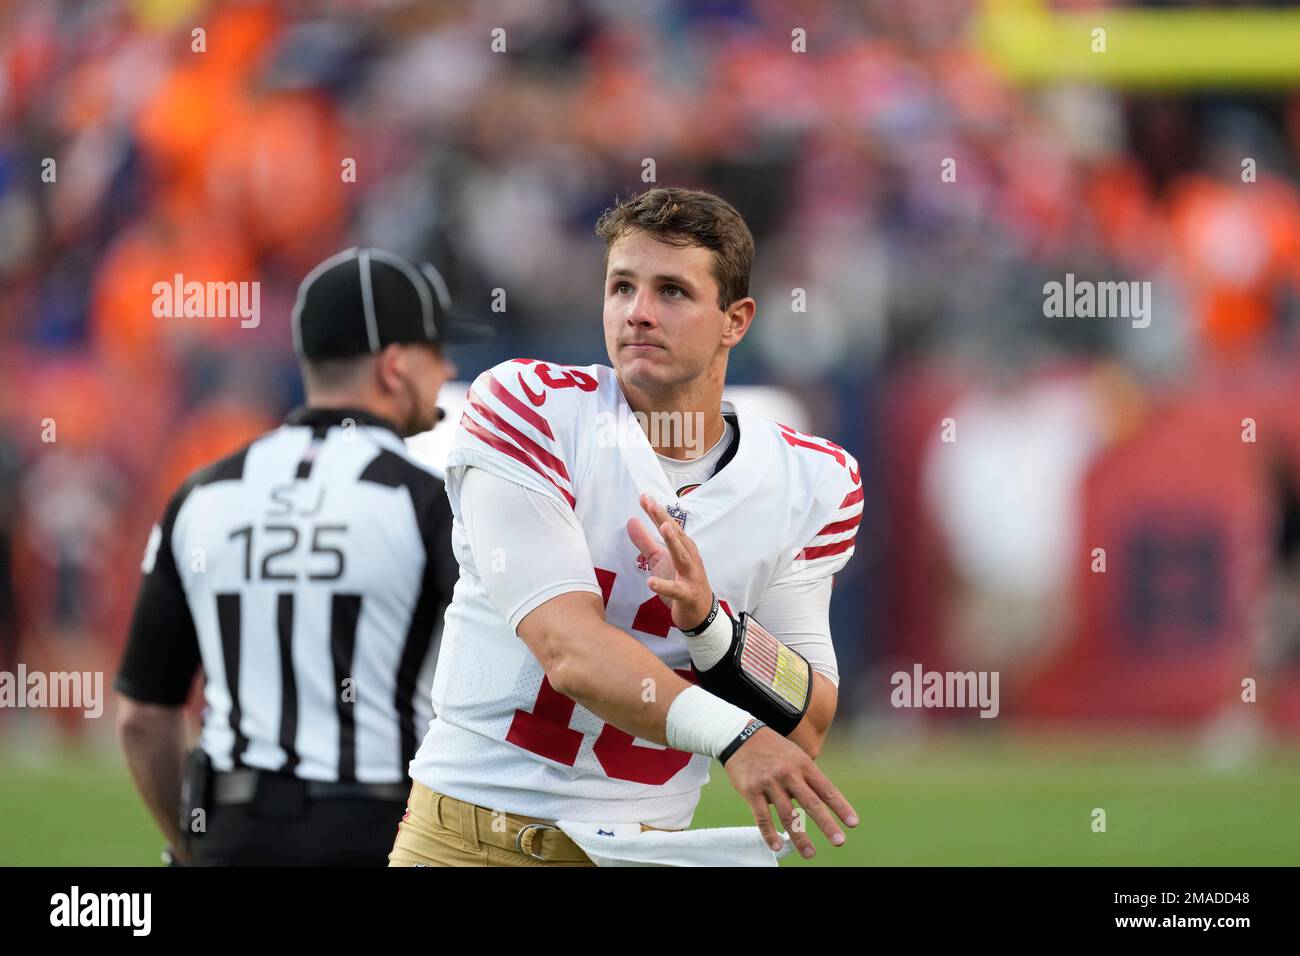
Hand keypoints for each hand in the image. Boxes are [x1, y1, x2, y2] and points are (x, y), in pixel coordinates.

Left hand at [626, 493, 713, 630]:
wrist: (700, 613)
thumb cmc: (681, 581)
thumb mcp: (660, 559)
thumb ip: (646, 541)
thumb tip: (631, 520)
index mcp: (683, 547)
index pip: (669, 526)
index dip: (656, 512)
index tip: (644, 497)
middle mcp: (690, 557)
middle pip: (677, 536)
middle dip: (664, 519)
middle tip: (652, 503)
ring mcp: (691, 576)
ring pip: (682, 557)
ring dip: (674, 542)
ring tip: (663, 528)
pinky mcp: (688, 594)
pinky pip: (675, 589)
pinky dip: (664, 585)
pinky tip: (651, 581)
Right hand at [723, 726, 857, 858]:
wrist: (739, 736)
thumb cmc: (773, 749)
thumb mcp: (795, 755)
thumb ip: (807, 778)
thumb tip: (821, 803)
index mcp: (803, 765)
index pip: (826, 789)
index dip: (841, 807)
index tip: (853, 824)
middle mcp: (788, 773)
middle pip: (811, 803)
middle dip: (827, 824)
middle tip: (840, 841)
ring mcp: (769, 782)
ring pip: (787, 815)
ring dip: (800, 837)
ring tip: (810, 854)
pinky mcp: (751, 790)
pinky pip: (762, 817)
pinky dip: (770, 834)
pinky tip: (777, 846)